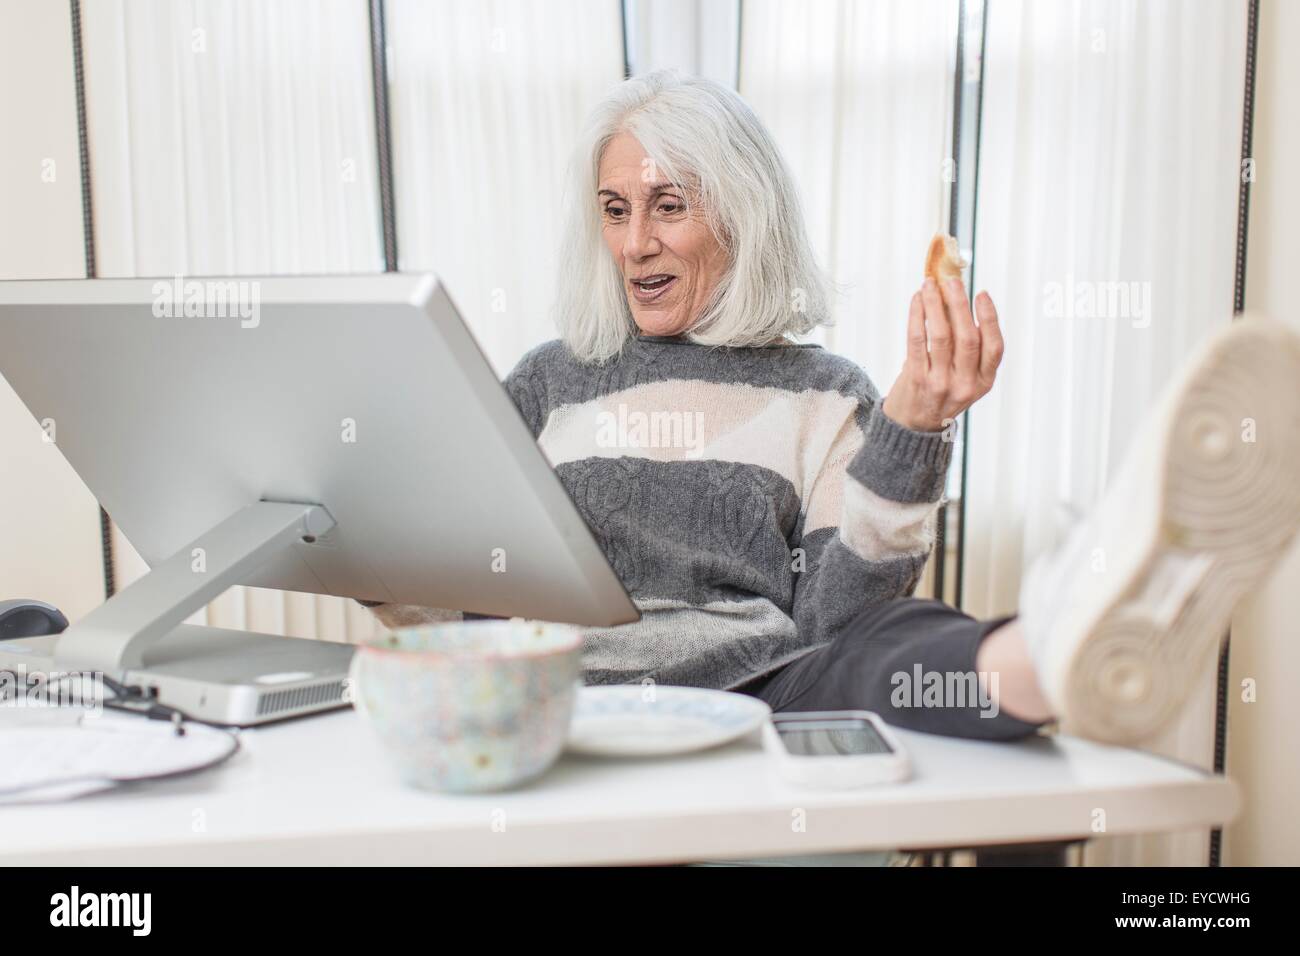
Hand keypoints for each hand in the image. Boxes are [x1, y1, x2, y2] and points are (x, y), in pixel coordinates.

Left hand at [880, 277, 1003, 431]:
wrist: (912, 427)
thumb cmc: (939, 393)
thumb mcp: (964, 380)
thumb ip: (967, 349)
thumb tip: (957, 299)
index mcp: (983, 382)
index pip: (994, 347)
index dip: (990, 318)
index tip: (982, 294)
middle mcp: (965, 384)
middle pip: (968, 337)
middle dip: (960, 305)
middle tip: (952, 281)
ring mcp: (941, 384)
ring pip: (941, 336)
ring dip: (935, 305)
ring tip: (930, 285)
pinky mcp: (917, 380)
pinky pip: (917, 341)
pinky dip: (917, 316)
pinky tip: (917, 301)